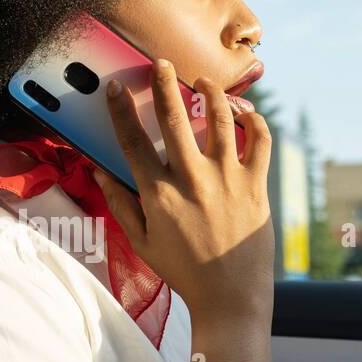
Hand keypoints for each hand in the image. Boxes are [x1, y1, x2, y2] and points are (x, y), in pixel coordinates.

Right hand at [92, 59, 276, 361]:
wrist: (230, 298)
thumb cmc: (184, 272)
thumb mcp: (142, 242)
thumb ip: (121, 204)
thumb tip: (101, 172)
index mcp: (159, 194)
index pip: (133, 142)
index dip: (121, 111)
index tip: (116, 88)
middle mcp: (192, 179)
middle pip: (174, 118)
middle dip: (165, 85)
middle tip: (161, 64)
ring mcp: (227, 179)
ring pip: (221, 119)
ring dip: (212, 94)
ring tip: (204, 83)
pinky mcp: (256, 186)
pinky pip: (260, 141)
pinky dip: (255, 122)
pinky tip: (245, 114)